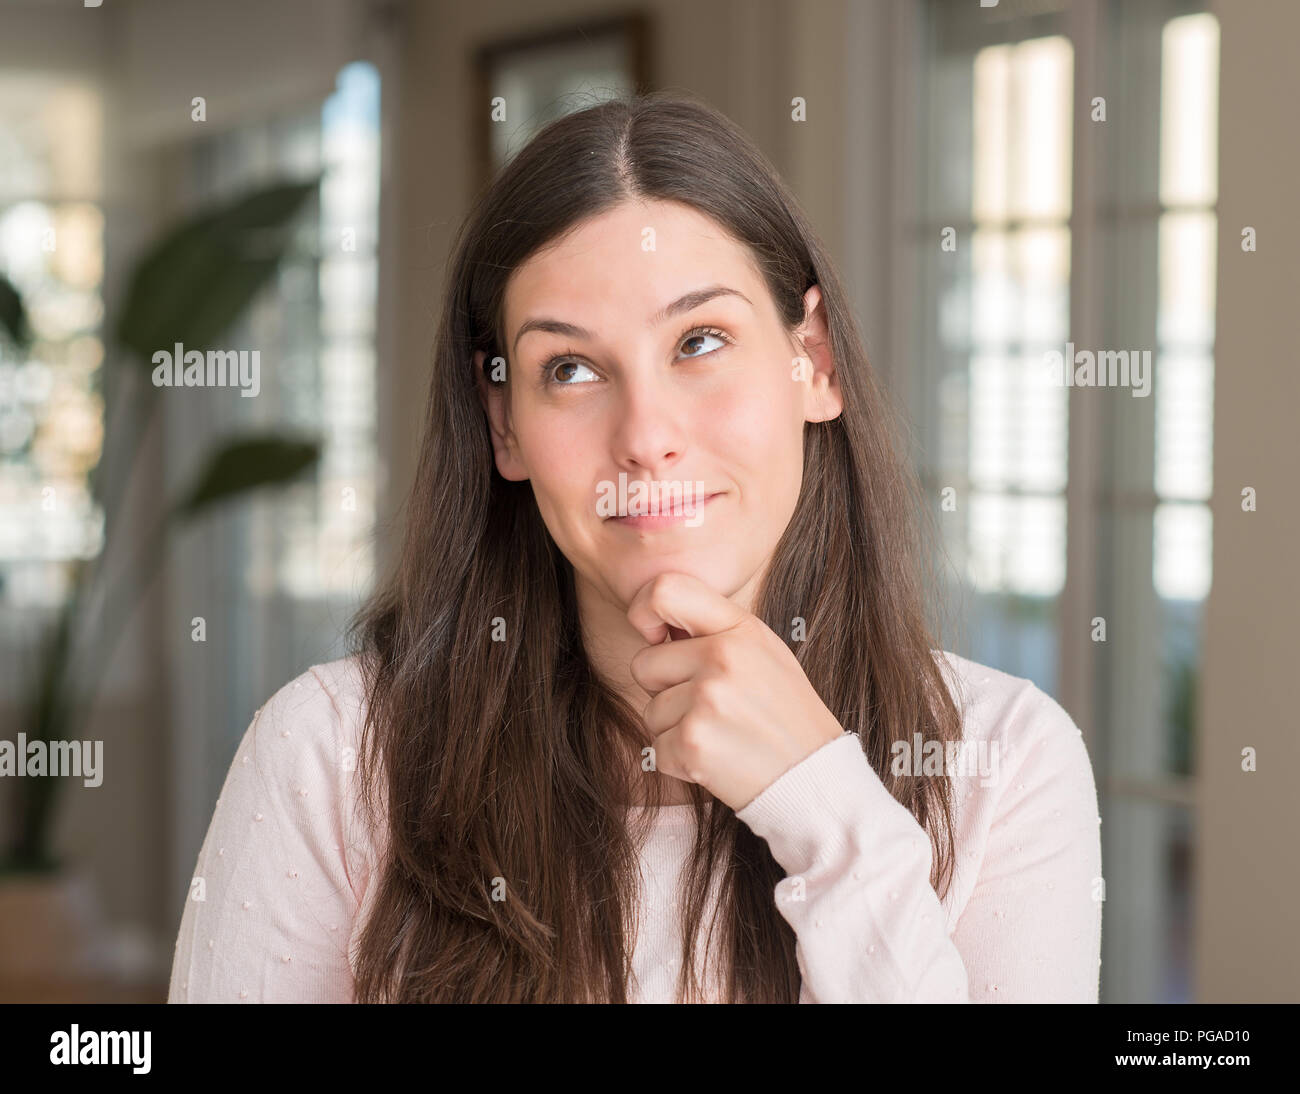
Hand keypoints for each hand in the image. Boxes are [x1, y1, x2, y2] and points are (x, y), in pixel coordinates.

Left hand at [626, 571, 845, 811]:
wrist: (814, 776)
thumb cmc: (783, 714)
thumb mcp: (763, 653)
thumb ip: (714, 630)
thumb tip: (656, 625)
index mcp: (740, 628)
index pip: (664, 591)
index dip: (644, 612)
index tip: (655, 637)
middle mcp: (722, 657)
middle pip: (644, 664)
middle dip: (664, 690)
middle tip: (709, 707)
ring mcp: (707, 700)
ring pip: (650, 711)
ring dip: (674, 729)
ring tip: (721, 734)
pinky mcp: (693, 742)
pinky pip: (656, 749)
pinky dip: (679, 761)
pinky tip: (717, 759)